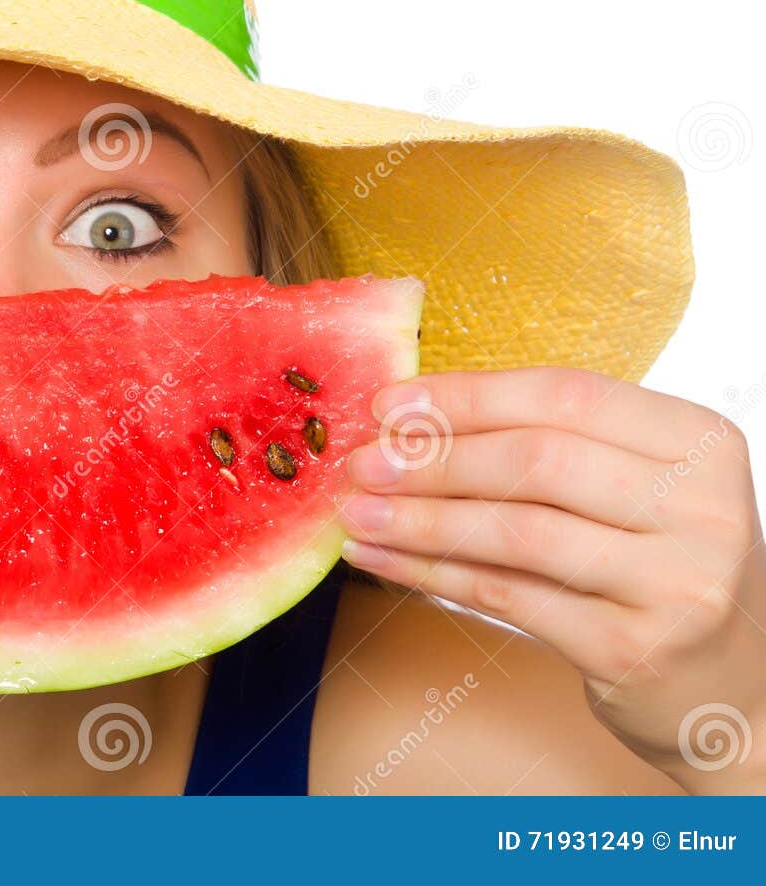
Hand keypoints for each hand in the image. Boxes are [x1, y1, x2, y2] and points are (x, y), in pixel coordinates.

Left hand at [337, 366, 765, 793]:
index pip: (565, 394)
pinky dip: (431, 575)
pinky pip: (508, 597)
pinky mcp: (637, 648)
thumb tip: (407, 419)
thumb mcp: (631, 490)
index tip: (387, 403)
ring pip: (516, 532)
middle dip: (433, 460)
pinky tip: (380, 562)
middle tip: (360, 463)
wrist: (731, 689)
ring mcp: (679, 581)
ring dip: (420, 520)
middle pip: (536, 460)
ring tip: (355, 513)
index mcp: (700, 441)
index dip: (466, 395)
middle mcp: (704, 505)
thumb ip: (547, 446)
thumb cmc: (658, 568)